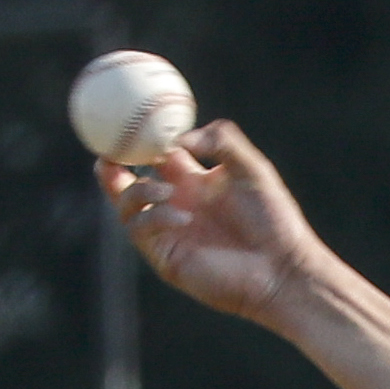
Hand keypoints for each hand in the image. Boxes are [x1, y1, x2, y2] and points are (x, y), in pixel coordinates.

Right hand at [96, 121, 326, 326]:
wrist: (282, 267)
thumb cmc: (273, 219)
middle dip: (109, 164)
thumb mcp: (252, 167)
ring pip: (126, 203)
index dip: (140, 138)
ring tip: (168, 192)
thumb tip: (179, 140)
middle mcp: (176, 204)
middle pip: (126, 180)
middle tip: (107, 152)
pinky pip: (139, 229)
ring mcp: (168, 231)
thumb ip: (222, 139)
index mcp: (193, 181)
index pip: (154, 155)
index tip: (133, 121)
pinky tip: (182, 218)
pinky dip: (153, 217)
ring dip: (138, 191)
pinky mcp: (166, 256)